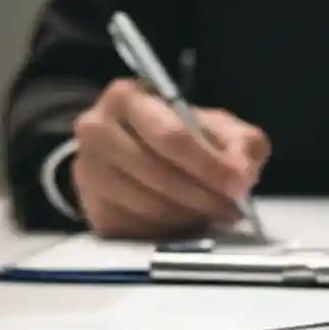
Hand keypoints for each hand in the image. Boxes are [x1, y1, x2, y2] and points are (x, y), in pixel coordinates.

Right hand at [71, 78, 270, 238]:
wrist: (139, 149)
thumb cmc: (181, 133)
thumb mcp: (218, 127)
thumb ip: (239, 142)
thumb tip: (240, 172)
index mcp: (128, 98)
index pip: (171, 137)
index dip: (209, 165)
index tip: (238, 184)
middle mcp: (97, 131)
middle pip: (158, 174)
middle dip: (204, 196)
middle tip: (233, 209)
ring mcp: (88, 172)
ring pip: (149, 206)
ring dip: (190, 215)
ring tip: (215, 214)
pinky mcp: (93, 210)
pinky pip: (138, 230)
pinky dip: (170, 231)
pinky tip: (188, 222)